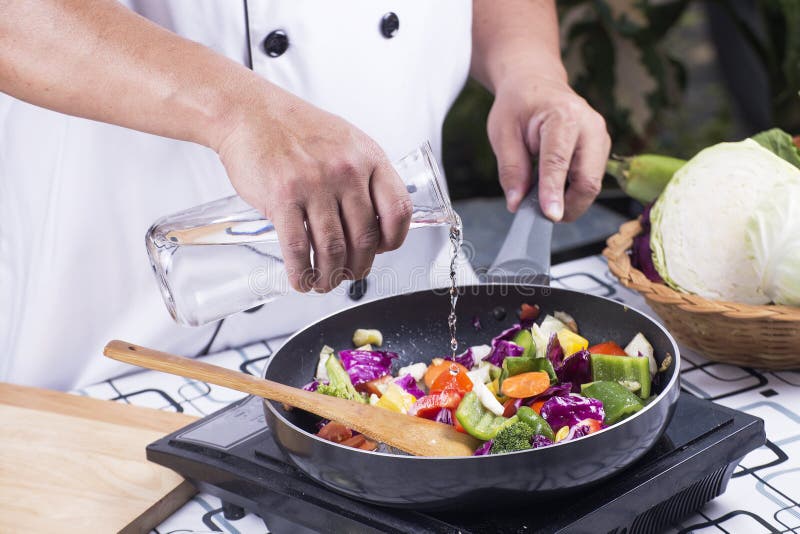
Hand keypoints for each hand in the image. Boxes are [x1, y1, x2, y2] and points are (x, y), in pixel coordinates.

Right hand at [215, 86, 411, 292]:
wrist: (250, 113)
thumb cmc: (296, 130)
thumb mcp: (346, 143)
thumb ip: (364, 177)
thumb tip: (375, 221)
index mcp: (368, 157)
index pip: (398, 210)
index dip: (393, 240)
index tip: (381, 249)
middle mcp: (346, 171)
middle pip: (365, 237)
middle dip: (358, 266)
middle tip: (350, 274)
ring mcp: (315, 184)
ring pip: (333, 248)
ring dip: (330, 275)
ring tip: (324, 282)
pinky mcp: (283, 198)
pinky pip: (299, 248)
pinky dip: (302, 273)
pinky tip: (301, 280)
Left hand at [487, 74, 610, 221]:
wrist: (536, 83)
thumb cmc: (519, 105)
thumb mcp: (503, 134)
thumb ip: (511, 170)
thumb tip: (517, 203)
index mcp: (563, 115)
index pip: (559, 161)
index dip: (553, 192)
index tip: (550, 216)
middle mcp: (590, 125)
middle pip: (588, 179)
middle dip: (568, 205)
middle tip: (542, 215)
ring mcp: (600, 137)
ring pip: (593, 184)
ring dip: (570, 200)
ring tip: (544, 199)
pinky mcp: (601, 148)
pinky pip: (591, 179)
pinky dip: (573, 191)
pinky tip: (555, 187)